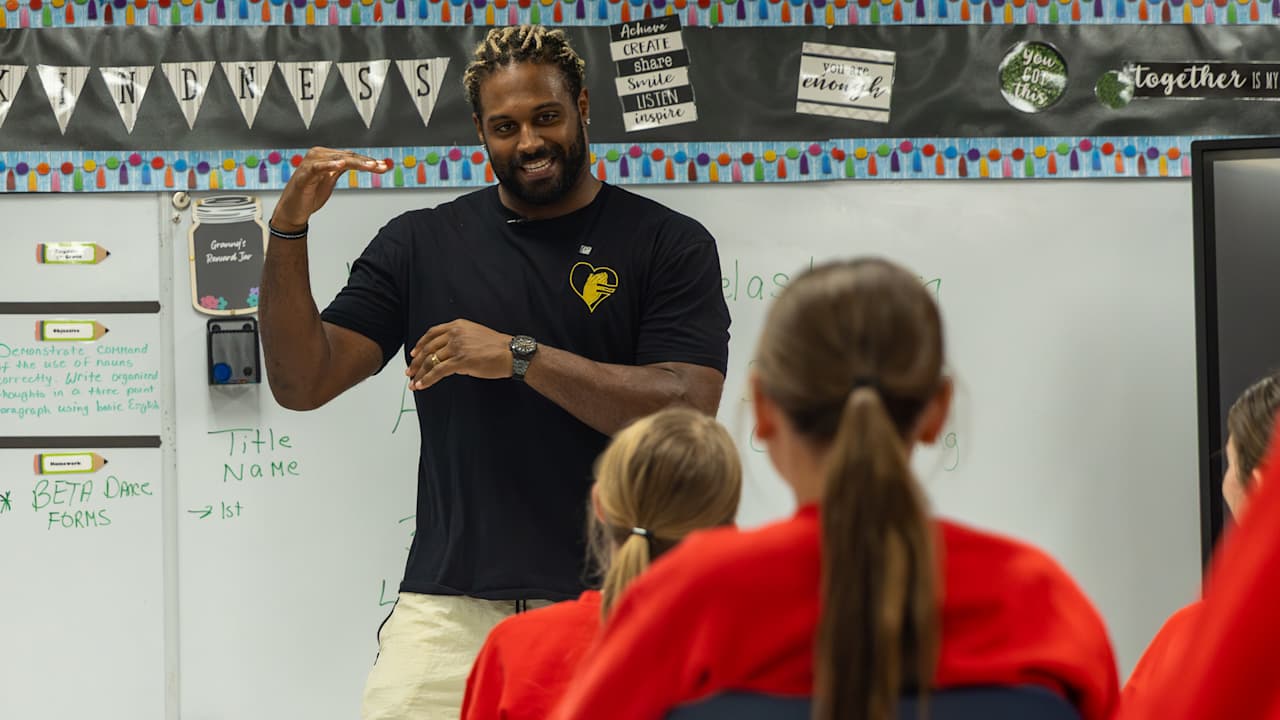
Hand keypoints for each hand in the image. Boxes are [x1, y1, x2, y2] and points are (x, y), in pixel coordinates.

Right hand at [270, 146, 389, 231]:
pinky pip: (317, 167)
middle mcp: (318, 156)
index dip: (368, 161)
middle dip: (366, 162)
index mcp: (326, 157)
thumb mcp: (330, 180)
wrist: (293, 211)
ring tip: (369, 165)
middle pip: (347, 156)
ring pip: (337, 159)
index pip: (351, 157)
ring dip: (355, 162)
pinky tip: (340, 164)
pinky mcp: (304, 174)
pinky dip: (329, 165)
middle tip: (381, 166)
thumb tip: (361, 164)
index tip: (383, 166)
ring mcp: (310, 163)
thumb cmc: (309, 195)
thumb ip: (342, 170)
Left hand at [405, 319, 514, 390]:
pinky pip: (438, 371)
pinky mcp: (460, 361)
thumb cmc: (497, 347)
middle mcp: (455, 334)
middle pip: (428, 348)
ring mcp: (457, 347)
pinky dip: (427, 379)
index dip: (420, 344)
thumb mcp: (475, 335)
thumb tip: (447, 356)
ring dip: (420, 373)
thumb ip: (459, 341)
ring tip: (413, 382)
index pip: (432, 333)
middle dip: (416, 361)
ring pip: (431, 361)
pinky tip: (421, 385)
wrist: (511, 353)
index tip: (414, 353)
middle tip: (409, 371)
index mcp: (458, 326)